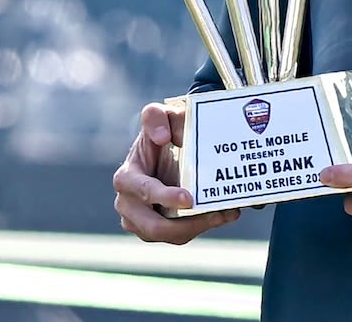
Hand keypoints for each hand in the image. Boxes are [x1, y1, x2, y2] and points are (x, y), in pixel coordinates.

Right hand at [113, 101, 240, 244]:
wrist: (168, 148)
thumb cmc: (163, 132)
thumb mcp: (159, 115)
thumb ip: (156, 117)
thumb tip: (163, 137)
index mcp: (126, 178)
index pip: (142, 191)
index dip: (165, 197)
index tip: (189, 198)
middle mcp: (129, 204)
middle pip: (153, 226)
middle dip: (185, 224)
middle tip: (214, 214)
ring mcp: (141, 221)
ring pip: (170, 235)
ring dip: (199, 227)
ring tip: (225, 214)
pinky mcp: (159, 229)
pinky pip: (181, 235)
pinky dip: (202, 226)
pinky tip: (225, 214)